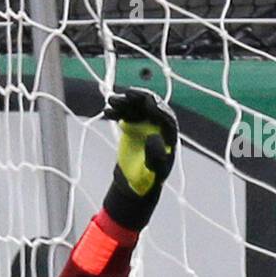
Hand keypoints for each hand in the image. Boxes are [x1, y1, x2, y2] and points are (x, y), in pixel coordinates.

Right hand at [102, 87, 179, 230]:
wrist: (134, 182)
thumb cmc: (148, 180)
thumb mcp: (153, 172)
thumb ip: (156, 157)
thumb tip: (154, 136)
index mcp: (169, 135)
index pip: (166, 117)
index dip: (157, 108)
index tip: (147, 102)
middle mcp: (158, 125)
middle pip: (151, 107)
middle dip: (140, 99)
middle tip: (127, 94)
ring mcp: (145, 123)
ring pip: (136, 108)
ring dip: (125, 102)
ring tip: (111, 101)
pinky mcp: (132, 125)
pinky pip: (125, 114)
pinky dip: (116, 111)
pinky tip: (106, 112)